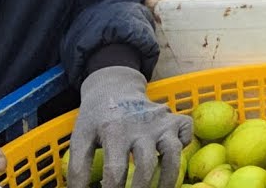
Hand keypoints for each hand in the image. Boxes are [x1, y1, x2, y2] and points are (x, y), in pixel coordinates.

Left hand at [68, 66, 191, 187]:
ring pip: (173, 152)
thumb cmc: (97, 119)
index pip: (115, 169)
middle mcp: (141, 125)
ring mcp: (161, 121)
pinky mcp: (175, 118)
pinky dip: (185, 147)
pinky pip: (187, 134)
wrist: (115, 87)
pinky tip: (172, 160)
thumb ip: (78, 169)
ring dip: (169, 178)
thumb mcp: (80, 139)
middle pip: (146, 164)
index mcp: (114, 130)